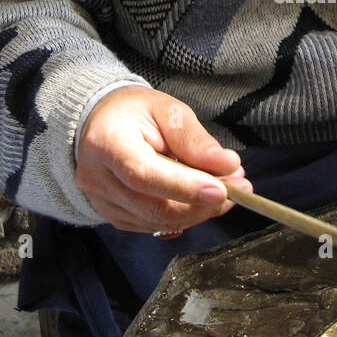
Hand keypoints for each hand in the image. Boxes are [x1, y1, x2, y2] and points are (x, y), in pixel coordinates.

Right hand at [74, 86, 251, 233]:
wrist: (100, 123)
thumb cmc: (134, 113)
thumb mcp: (168, 111)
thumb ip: (196, 140)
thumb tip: (228, 166)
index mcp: (107, 143)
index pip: (144, 174)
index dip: (184, 187)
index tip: (221, 189)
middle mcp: (98, 178)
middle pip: (153, 206)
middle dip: (202, 204)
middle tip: (238, 189)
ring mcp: (102, 201)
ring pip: (157, 221)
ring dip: (198, 211)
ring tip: (224, 188)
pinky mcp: (113, 215)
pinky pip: (153, 225)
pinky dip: (182, 217)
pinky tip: (199, 199)